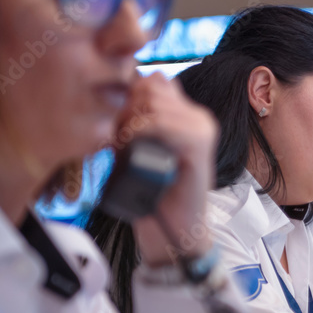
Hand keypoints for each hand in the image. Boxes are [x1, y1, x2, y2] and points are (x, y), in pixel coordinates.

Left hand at [119, 73, 218, 266]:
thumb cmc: (152, 193)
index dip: (126, 96)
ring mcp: (202, 129)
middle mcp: (198, 116)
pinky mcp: (199, 145)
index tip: (113, 124)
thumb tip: (110, 98)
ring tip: (119, 144)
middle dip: (125, 106)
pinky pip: (161, 121)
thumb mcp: (136, 149)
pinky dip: (138, 130)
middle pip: (151, 85)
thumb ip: (131, 122)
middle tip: (114, 136)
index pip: (152, 80)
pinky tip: (127, 145)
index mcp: (186, 114)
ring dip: (128, 120)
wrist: (172, 231)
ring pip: (154, 100)